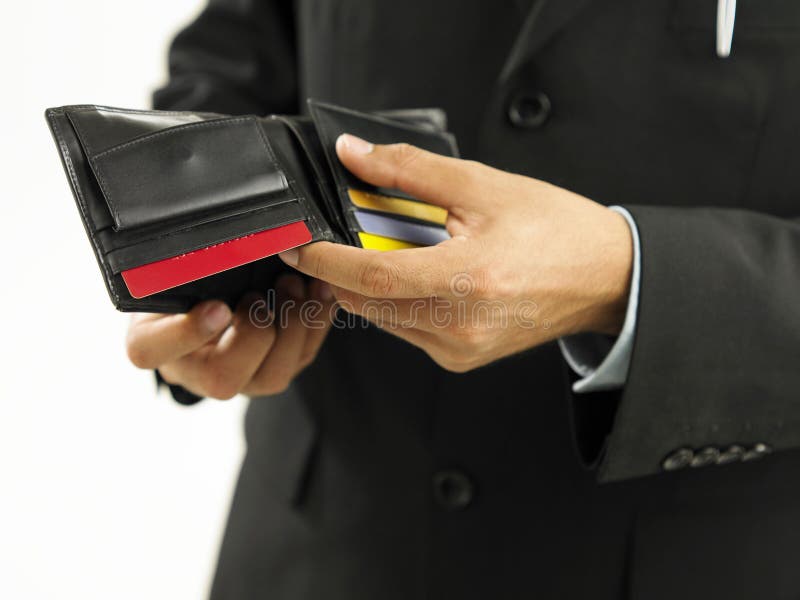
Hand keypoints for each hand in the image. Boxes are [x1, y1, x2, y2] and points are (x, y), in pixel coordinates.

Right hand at [125, 275, 334, 398]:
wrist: (205, 296)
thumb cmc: (181, 282)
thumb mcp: (167, 269)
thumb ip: (178, 265)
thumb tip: (216, 242)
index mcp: (152, 342)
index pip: (152, 350)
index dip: (187, 332)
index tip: (217, 306)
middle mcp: (194, 371)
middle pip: (224, 378)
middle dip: (255, 331)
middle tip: (262, 292)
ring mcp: (239, 377)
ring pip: (273, 376)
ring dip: (292, 327)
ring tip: (294, 284)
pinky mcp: (274, 368)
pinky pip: (302, 357)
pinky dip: (317, 321)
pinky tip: (320, 291)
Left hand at [279, 134, 632, 372]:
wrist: (604, 278)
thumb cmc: (556, 231)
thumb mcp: (484, 186)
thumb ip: (412, 171)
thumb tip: (356, 154)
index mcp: (467, 281)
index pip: (370, 274)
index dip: (323, 259)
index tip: (294, 243)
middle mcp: (459, 326)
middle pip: (366, 299)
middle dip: (339, 269)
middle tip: (336, 235)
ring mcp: (459, 349)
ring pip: (380, 317)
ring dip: (366, 283)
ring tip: (387, 248)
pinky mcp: (461, 358)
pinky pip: (404, 329)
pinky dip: (392, 300)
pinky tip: (413, 273)